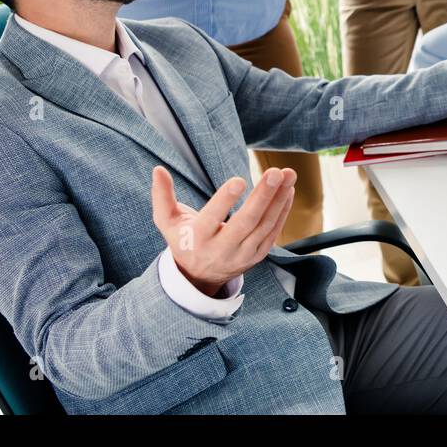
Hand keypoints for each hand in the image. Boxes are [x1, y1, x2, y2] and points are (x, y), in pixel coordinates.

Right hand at [150, 165, 294, 296]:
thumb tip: (158, 169)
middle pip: (246, 222)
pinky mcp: (257, 256)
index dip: (225, 201)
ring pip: (264, 226)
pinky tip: (288, 191)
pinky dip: (282, 211)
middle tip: (275, 172)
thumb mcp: (166, 221)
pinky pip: (273, 232)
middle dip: (263, 196)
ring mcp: (242, 255)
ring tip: (287, 175)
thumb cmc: (183, 240)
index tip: (239, 179)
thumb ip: (162, 196)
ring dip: (279, 199)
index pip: (212, 219)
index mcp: (198, 239)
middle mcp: (221, 250)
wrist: (199, 276)